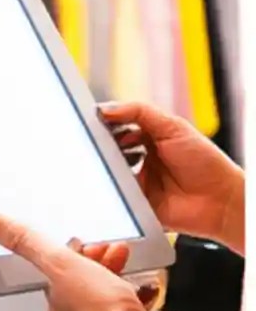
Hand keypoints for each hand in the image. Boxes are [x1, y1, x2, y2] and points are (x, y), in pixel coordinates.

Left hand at [0, 215, 159, 310]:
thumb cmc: (99, 310)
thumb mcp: (60, 264)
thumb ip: (27, 242)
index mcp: (56, 305)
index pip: (59, 273)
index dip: (74, 254)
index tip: (91, 243)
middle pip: (85, 282)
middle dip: (100, 261)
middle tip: (115, 250)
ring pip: (107, 296)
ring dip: (117, 273)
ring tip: (129, 261)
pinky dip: (136, 295)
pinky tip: (147, 289)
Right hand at [99, 102, 243, 252]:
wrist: (220, 201)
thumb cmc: (205, 162)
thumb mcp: (173, 127)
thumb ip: (140, 112)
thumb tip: (106, 108)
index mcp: (148, 137)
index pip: (117, 125)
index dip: (104, 122)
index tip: (91, 120)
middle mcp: (139, 158)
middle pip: (108, 147)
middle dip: (99, 143)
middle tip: (94, 140)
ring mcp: (135, 180)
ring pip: (107, 170)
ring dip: (102, 165)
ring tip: (105, 160)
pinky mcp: (133, 202)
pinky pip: (113, 194)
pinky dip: (108, 188)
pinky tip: (109, 180)